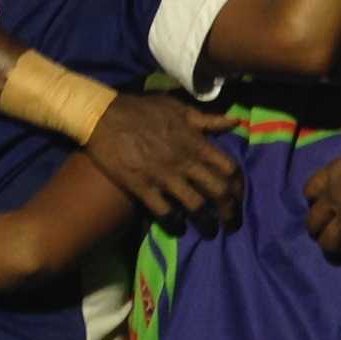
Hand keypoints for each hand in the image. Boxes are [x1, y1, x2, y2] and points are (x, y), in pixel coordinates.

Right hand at [83, 94, 243, 221]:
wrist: (101, 115)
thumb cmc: (141, 108)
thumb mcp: (179, 107)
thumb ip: (208, 119)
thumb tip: (235, 123)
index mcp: (196, 143)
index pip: (230, 169)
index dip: (239, 187)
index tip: (238, 196)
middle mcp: (185, 162)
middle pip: (219, 192)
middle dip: (230, 211)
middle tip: (232, 224)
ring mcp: (164, 177)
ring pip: (196, 207)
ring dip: (207, 223)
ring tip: (210, 232)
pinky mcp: (142, 188)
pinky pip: (165, 213)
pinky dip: (175, 224)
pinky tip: (179, 228)